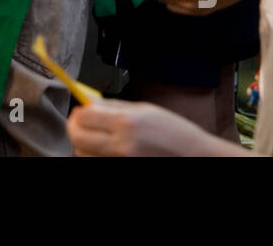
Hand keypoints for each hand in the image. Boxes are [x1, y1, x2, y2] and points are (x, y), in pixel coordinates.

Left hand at [68, 98, 220, 156]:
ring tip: (98, 138)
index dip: (79, 112)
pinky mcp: (121, 172)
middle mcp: (121, 146)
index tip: (81, 110)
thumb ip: (112, 106)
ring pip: (82, 154)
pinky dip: (95, 156)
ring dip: (84, 144)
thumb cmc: (175, 133)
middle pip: (77, 137)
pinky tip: (106, 150)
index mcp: (127, 123)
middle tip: (83, 123)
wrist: (197, 158)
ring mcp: (120, 164)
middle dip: (76, 127)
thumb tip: (87, 99)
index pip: (83, 116)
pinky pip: (95, 163)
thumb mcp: (144, 110)